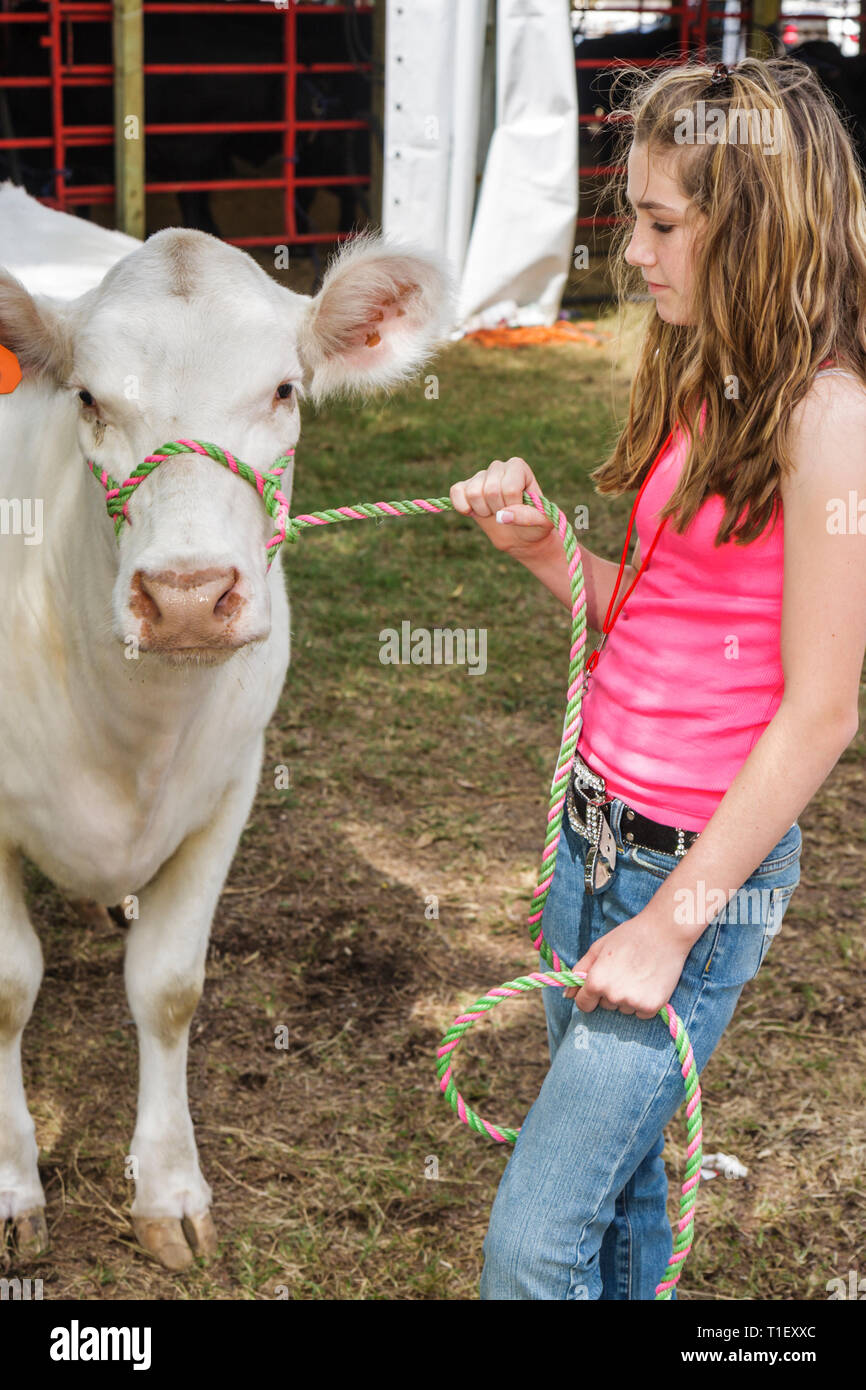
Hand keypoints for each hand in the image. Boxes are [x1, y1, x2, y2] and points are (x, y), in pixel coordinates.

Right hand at [449, 456, 554, 554]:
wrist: (521, 536)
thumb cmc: (535, 526)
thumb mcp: (543, 523)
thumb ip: (528, 517)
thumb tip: (502, 516)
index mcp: (518, 467)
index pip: (510, 487)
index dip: (513, 506)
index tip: (520, 511)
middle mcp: (498, 467)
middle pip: (491, 490)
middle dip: (498, 510)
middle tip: (506, 513)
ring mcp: (480, 476)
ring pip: (473, 493)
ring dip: (483, 511)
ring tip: (492, 512)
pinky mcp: (464, 487)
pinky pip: (456, 491)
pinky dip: (462, 506)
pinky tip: (473, 512)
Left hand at [562, 911, 692, 1019]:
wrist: (665, 932)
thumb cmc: (629, 936)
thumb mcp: (598, 948)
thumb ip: (580, 971)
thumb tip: (567, 995)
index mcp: (596, 981)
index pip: (583, 1004)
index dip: (589, 995)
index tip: (599, 986)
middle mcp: (613, 995)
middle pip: (605, 1005)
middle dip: (611, 992)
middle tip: (624, 970)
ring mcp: (633, 1002)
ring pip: (624, 1009)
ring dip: (628, 997)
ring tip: (638, 974)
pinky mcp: (652, 1007)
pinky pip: (641, 1014)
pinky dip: (644, 1003)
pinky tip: (649, 982)